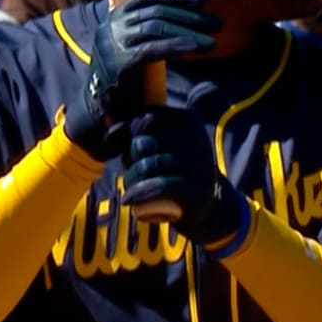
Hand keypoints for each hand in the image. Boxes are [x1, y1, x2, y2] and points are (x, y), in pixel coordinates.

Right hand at [62, 0, 219, 159]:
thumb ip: (151, 29)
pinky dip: (175, 46)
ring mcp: (114, 43)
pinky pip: (151, 49)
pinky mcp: (119, 63)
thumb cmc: (123, 75)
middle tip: (217, 24)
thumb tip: (187, 17)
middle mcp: (113, 25)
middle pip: (157, 12)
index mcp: (117, 16)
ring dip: (189, 32)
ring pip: (156, 27)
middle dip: (191, 16)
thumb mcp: (134, 44)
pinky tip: (194, 48)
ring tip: (213, 41)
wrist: (97, 105)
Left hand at [122, 106, 245, 249]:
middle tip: (136, 173)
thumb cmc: (174, 169)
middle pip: (141, 143)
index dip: (130, 137)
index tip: (134, 152)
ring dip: (132, 180)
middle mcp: (194, 135)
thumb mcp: (156, 144)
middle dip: (130, 160)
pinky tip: (129, 200)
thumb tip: (112, 132)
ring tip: (134, 188)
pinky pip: (158, 186)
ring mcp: (196, 162)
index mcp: (186, 118)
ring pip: (146, 166)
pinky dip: (139, 194)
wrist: (208, 203)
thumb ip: (133, 131)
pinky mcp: (195, 187)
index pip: (142, 119)